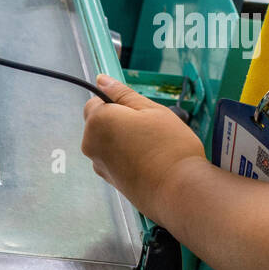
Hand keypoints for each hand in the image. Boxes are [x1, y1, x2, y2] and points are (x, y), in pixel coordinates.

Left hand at [81, 75, 208, 223]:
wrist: (178, 190)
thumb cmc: (169, 146)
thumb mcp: (150, 110)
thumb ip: (122, 93)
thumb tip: (101, 79)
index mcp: (97, 121)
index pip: (96, 101)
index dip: (117, 103)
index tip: (139, 112)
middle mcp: (90, 143)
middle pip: (100, 122)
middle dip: (119, 121)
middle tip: (149, 129)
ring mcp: (98, 164)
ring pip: (108, 141)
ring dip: (123, 139)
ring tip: (151, 147)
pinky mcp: (109, 180)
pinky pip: (114, 159)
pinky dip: (126, 156)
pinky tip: (148, 161)